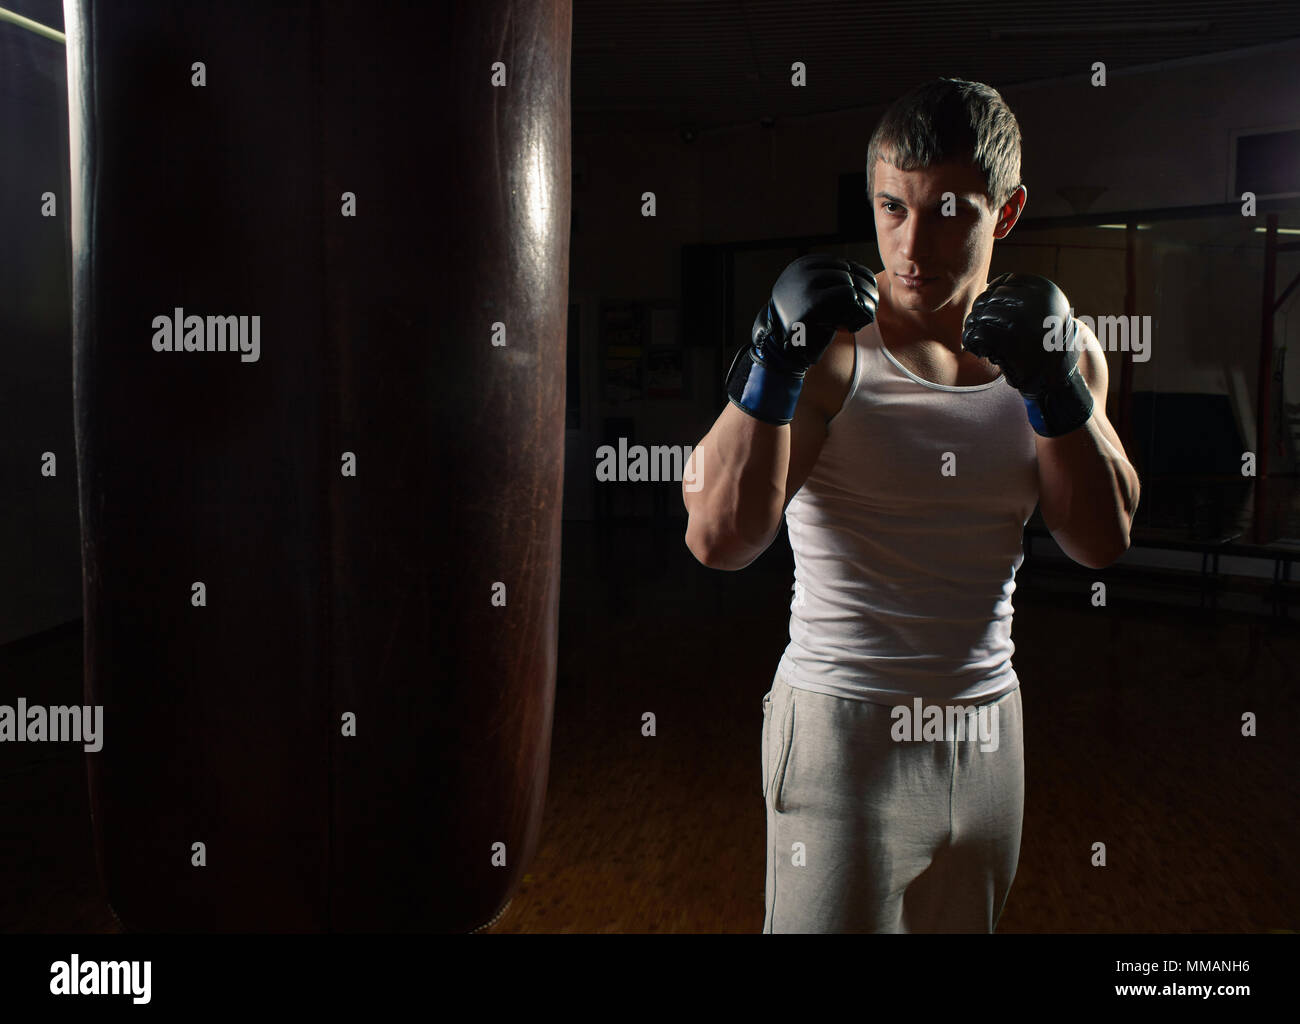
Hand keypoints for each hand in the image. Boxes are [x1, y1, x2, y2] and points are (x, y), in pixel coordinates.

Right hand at [725, 254, 876, 424]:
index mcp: (802, 266)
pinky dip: (858, 309)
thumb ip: (831, 284)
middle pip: (848, 272)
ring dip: (864, 301)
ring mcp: (805, 285)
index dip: (860, 279)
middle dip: (865, 290)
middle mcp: (802, 271)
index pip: (843, 264)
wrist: (781, 350)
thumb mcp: (813, 296)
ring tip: (860, 319)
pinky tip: (852, 326)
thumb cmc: (803, 326)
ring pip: (850, 282)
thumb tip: (865, 275)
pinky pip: (848, 295)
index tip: (866, 297)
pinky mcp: (813, 302)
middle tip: (868, 309)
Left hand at [962, 273, 1093, 436]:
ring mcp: (1022, 318)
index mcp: (1046, 290)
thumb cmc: (1048, 348)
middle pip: (991, 297)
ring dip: (974, 328)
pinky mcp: (1007, 340)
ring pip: (981, 315)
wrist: (1057, 381)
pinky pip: (977, 333)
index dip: (993, 295)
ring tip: (979, 341)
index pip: (1007, 281)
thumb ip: (1026, 297)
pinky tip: (980, 351)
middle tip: (979, 329)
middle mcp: (1035, 300)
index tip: (990, 311)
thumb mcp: (1047, 313)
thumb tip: (988, 285)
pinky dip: (973, 342)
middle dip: (980, 313)